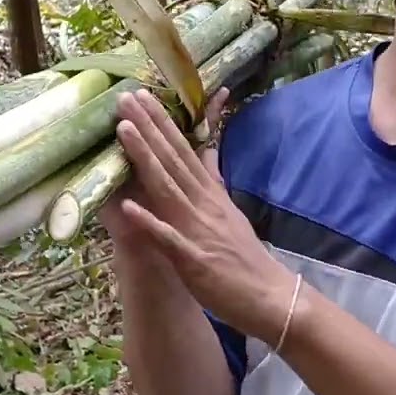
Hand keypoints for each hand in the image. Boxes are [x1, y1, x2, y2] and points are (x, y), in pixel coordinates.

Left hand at [110, 89, 297, 345]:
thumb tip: (204, 152)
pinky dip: (150, 222)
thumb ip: (213, 182)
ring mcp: (198, 230)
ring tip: (124, 130)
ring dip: (145, 158)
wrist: (272, 297)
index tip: (141, 97)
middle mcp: (203, 205)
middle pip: (172, 160)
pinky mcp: (194, 260)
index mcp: (210, 194)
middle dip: (148, 127)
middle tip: (126, 97)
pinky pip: (168, 239)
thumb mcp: (228, 211)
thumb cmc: (245, 258)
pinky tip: (129, 206)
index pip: (182, 151)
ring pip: (167, 187)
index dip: (161, 124)